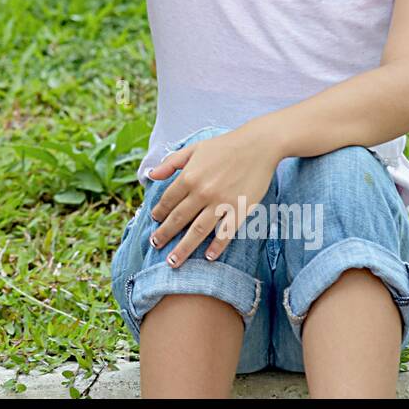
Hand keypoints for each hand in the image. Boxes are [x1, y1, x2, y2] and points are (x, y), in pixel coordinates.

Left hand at [146, 124, 282, 265]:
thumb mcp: (193, 149)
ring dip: (183, 248)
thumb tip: (150, 175)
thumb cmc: (224, 146)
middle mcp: (202, 192)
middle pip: (178, 219)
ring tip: (173, 262)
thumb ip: (171, 163)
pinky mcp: (240, 210)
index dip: (159, 213)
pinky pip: (226, 233)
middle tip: (155, 245)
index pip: (167, 201)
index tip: (154, 221)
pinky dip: (216, 246)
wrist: (258, 146)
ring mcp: (221, 203)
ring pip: (197, 231)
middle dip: (164, 235)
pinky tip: (208, 257)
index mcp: (189, 176)